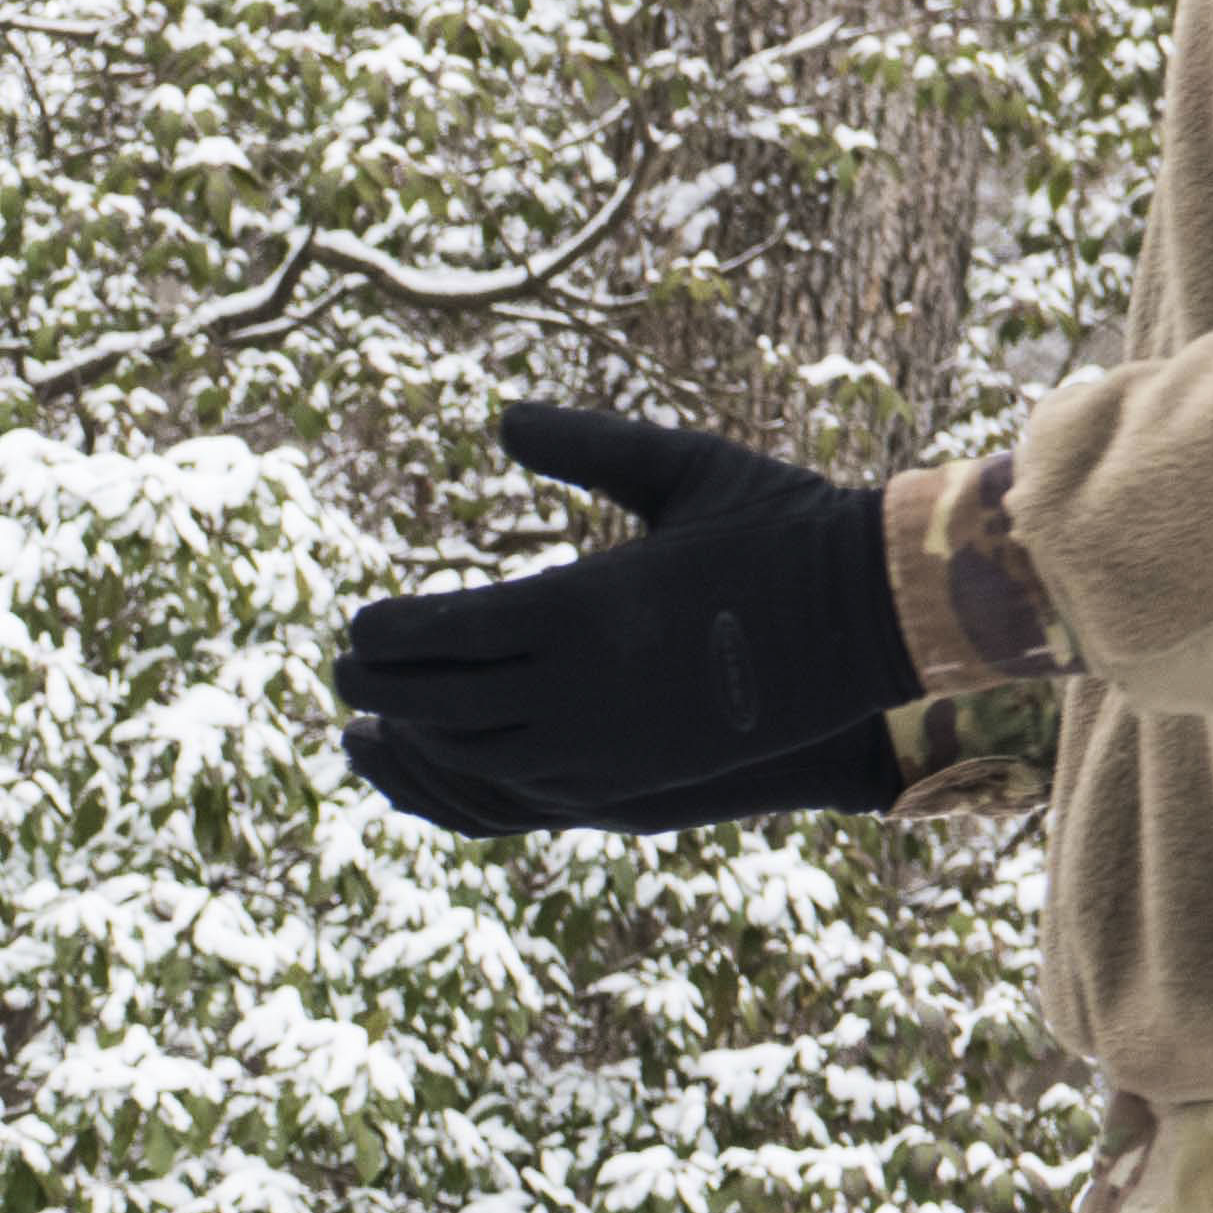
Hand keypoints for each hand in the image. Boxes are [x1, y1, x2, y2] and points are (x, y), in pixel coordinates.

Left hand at [331, 402, 908, 823]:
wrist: (872, 620)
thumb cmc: (782, 527)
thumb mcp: (683, 468)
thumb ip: (586, 445)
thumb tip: (498, 418)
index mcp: (580, 608)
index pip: (442, 635)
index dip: (385, 637)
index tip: (354, 627)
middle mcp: (576, 690)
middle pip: (436, 705)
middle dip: (379, 690)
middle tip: (340, 672)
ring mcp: (599, 748)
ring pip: (468, 758)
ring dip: (409, 742)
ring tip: (368, 724)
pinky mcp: (625, 787)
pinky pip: (516, 794)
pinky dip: (464, 779)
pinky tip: (443, 759)